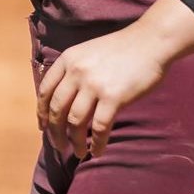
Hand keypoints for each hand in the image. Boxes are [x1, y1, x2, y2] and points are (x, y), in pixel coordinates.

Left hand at [37, 26, 173, 158]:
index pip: (45, 91)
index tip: (43, 127)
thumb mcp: (88, 52)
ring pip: (75, 122)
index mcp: (68, 60)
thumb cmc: (123, 48)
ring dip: (75, 141)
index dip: (42, 112)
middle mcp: (76, 72)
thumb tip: (65, 98)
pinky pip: (100, 127)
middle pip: (57, 109)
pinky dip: (97, 143)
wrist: (151, 41)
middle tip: (58, 146)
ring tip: (79, 152)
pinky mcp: (114, 97)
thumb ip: (74, 71)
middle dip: (55, 132)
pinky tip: (98, 151)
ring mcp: (94, 85)